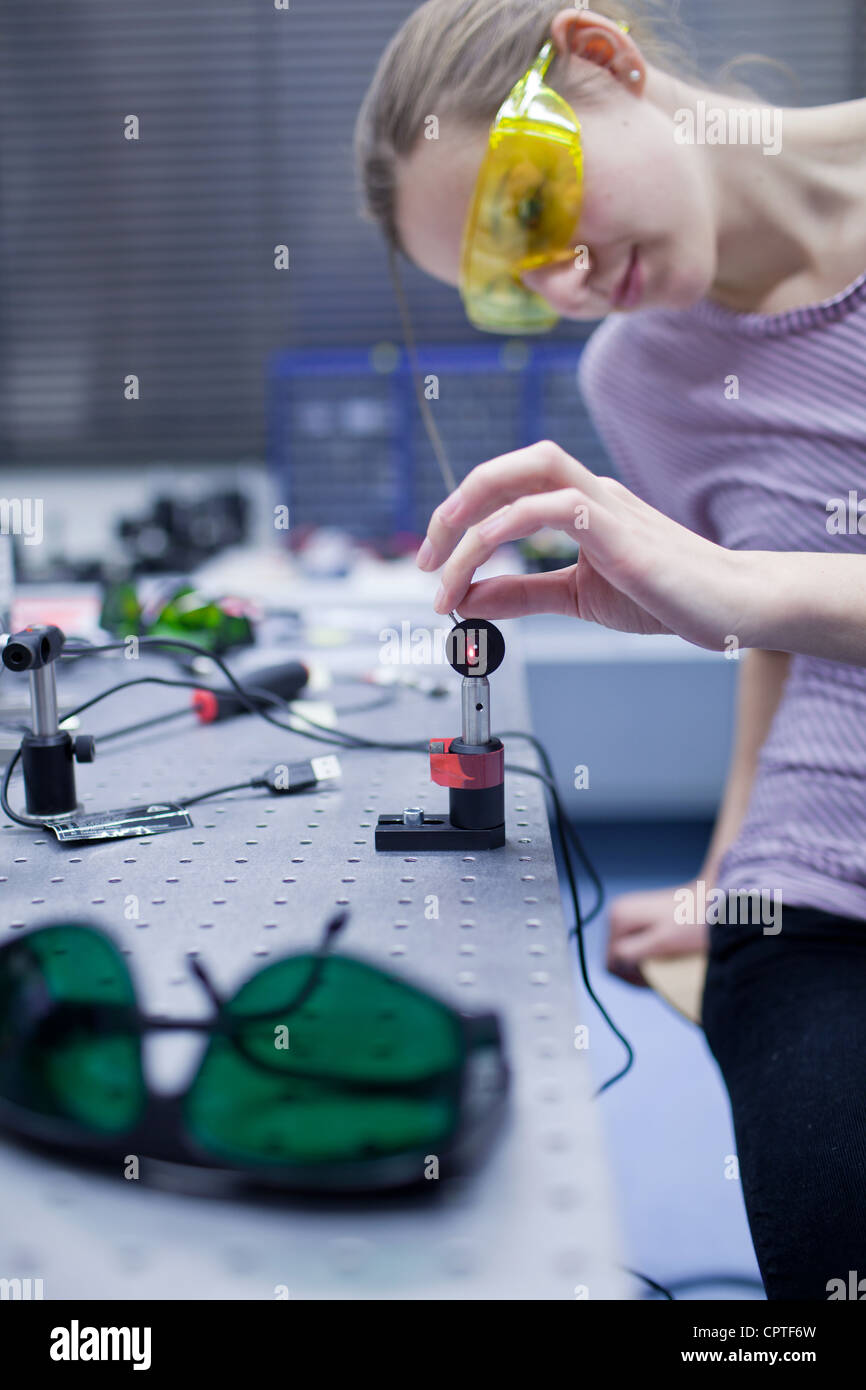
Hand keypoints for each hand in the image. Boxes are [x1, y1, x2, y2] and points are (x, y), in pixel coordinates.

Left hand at [416, 440, 761, 649]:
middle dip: (456, 504)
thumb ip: (522, 593)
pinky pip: (553, 507)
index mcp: (582, 505)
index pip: (509, 487)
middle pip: (512, 465)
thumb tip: (469, 598)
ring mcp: (607, 506)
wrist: (736, 608)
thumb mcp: (577, 597)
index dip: (461, 517)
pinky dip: (506, 529)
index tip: (434, 566)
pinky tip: (484, 564)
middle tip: (426, 557)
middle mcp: (591, 493)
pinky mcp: (621, 531)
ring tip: (442, 569)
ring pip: (527, 473)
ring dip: (471, 518)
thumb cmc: (669, 596)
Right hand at [606, 882, 709, 986]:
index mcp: (619, 917)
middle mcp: (618, 914)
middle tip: (665, 972)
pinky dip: (651, 956)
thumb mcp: (662, 942)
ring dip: (646, 965)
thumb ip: (633, 953)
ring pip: (627, 955)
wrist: (716, 901)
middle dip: (639, 971)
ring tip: (669, 964)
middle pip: (618, 959)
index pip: (612, 963)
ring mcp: (628, 916)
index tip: (658, 977)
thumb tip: (614, 963)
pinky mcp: (640, 921)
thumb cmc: (695, 922)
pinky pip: (637, 947)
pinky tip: (668, 957)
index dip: (633, 977)